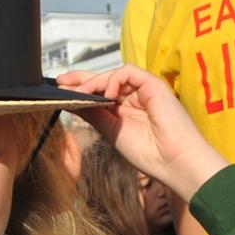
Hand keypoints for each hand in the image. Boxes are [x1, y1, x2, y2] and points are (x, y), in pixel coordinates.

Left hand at [57, 66, 226, 202]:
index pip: (101, 92)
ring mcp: (145, 90)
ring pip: (115, 74)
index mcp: (125, 110)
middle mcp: (134, 97)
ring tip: (81, 93)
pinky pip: (130, 72)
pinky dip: (115, 79)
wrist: (173, 162)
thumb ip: (93, 114)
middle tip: (62, 81)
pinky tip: (107, 93)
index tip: (61, 89)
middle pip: (105, 80)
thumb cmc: (148, 153)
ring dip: (94, 81)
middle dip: (82, 79)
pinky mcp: (154, 85)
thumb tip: (71, 101)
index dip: (82, 88)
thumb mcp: (111, 131)